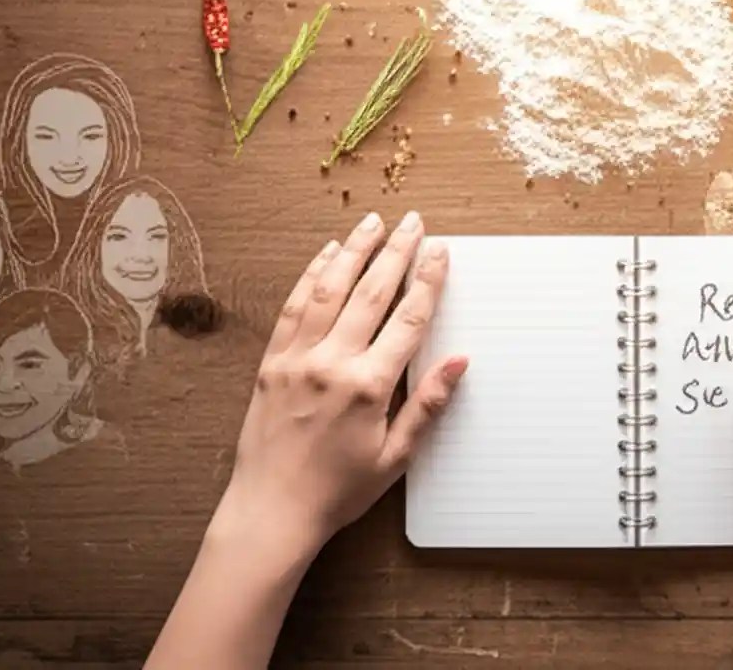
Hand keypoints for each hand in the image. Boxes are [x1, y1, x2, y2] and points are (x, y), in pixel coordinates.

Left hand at [213, 211, 466, 555]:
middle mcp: (332, 363)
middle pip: (371, 292)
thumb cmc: (337, 491)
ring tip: (372, 222)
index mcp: (368, 386)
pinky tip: (327, 255)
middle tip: (412, 222)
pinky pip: (294, 307)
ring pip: (330, 289)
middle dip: (396, 251)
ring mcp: (298, 358)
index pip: (407, 319)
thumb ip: (427, 404)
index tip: (440, 252)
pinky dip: (311, 276)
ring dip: (354, 251)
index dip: (427, 281)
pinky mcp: (272, 362)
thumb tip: (459, 363)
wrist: (272, 510)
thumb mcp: (396, 456)